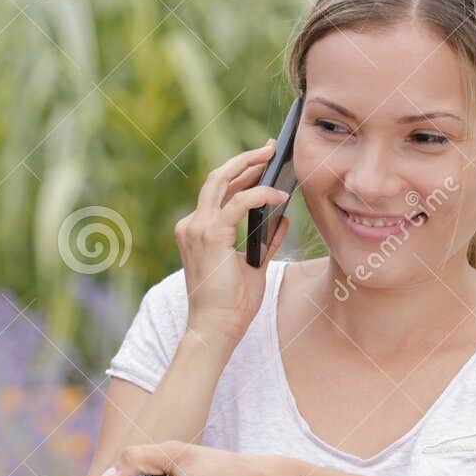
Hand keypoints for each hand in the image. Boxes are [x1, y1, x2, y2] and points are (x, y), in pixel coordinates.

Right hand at [177, 140, 291, 341]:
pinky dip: (261, 194)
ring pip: (223, 181)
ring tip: (273, 157)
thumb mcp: (253, 265)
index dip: (240, 172)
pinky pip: (239, 203)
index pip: (218, 192)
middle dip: (244, 159)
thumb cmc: (232, 304)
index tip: (262, 159)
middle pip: (217, 178)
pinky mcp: (211, 235)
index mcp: (197, 230)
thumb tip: (283, 218)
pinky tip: (280, 196)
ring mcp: (197, 228)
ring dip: (249, 166)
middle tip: (270, 147)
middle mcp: (192, 225)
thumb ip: (264, 239)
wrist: (216, 328)